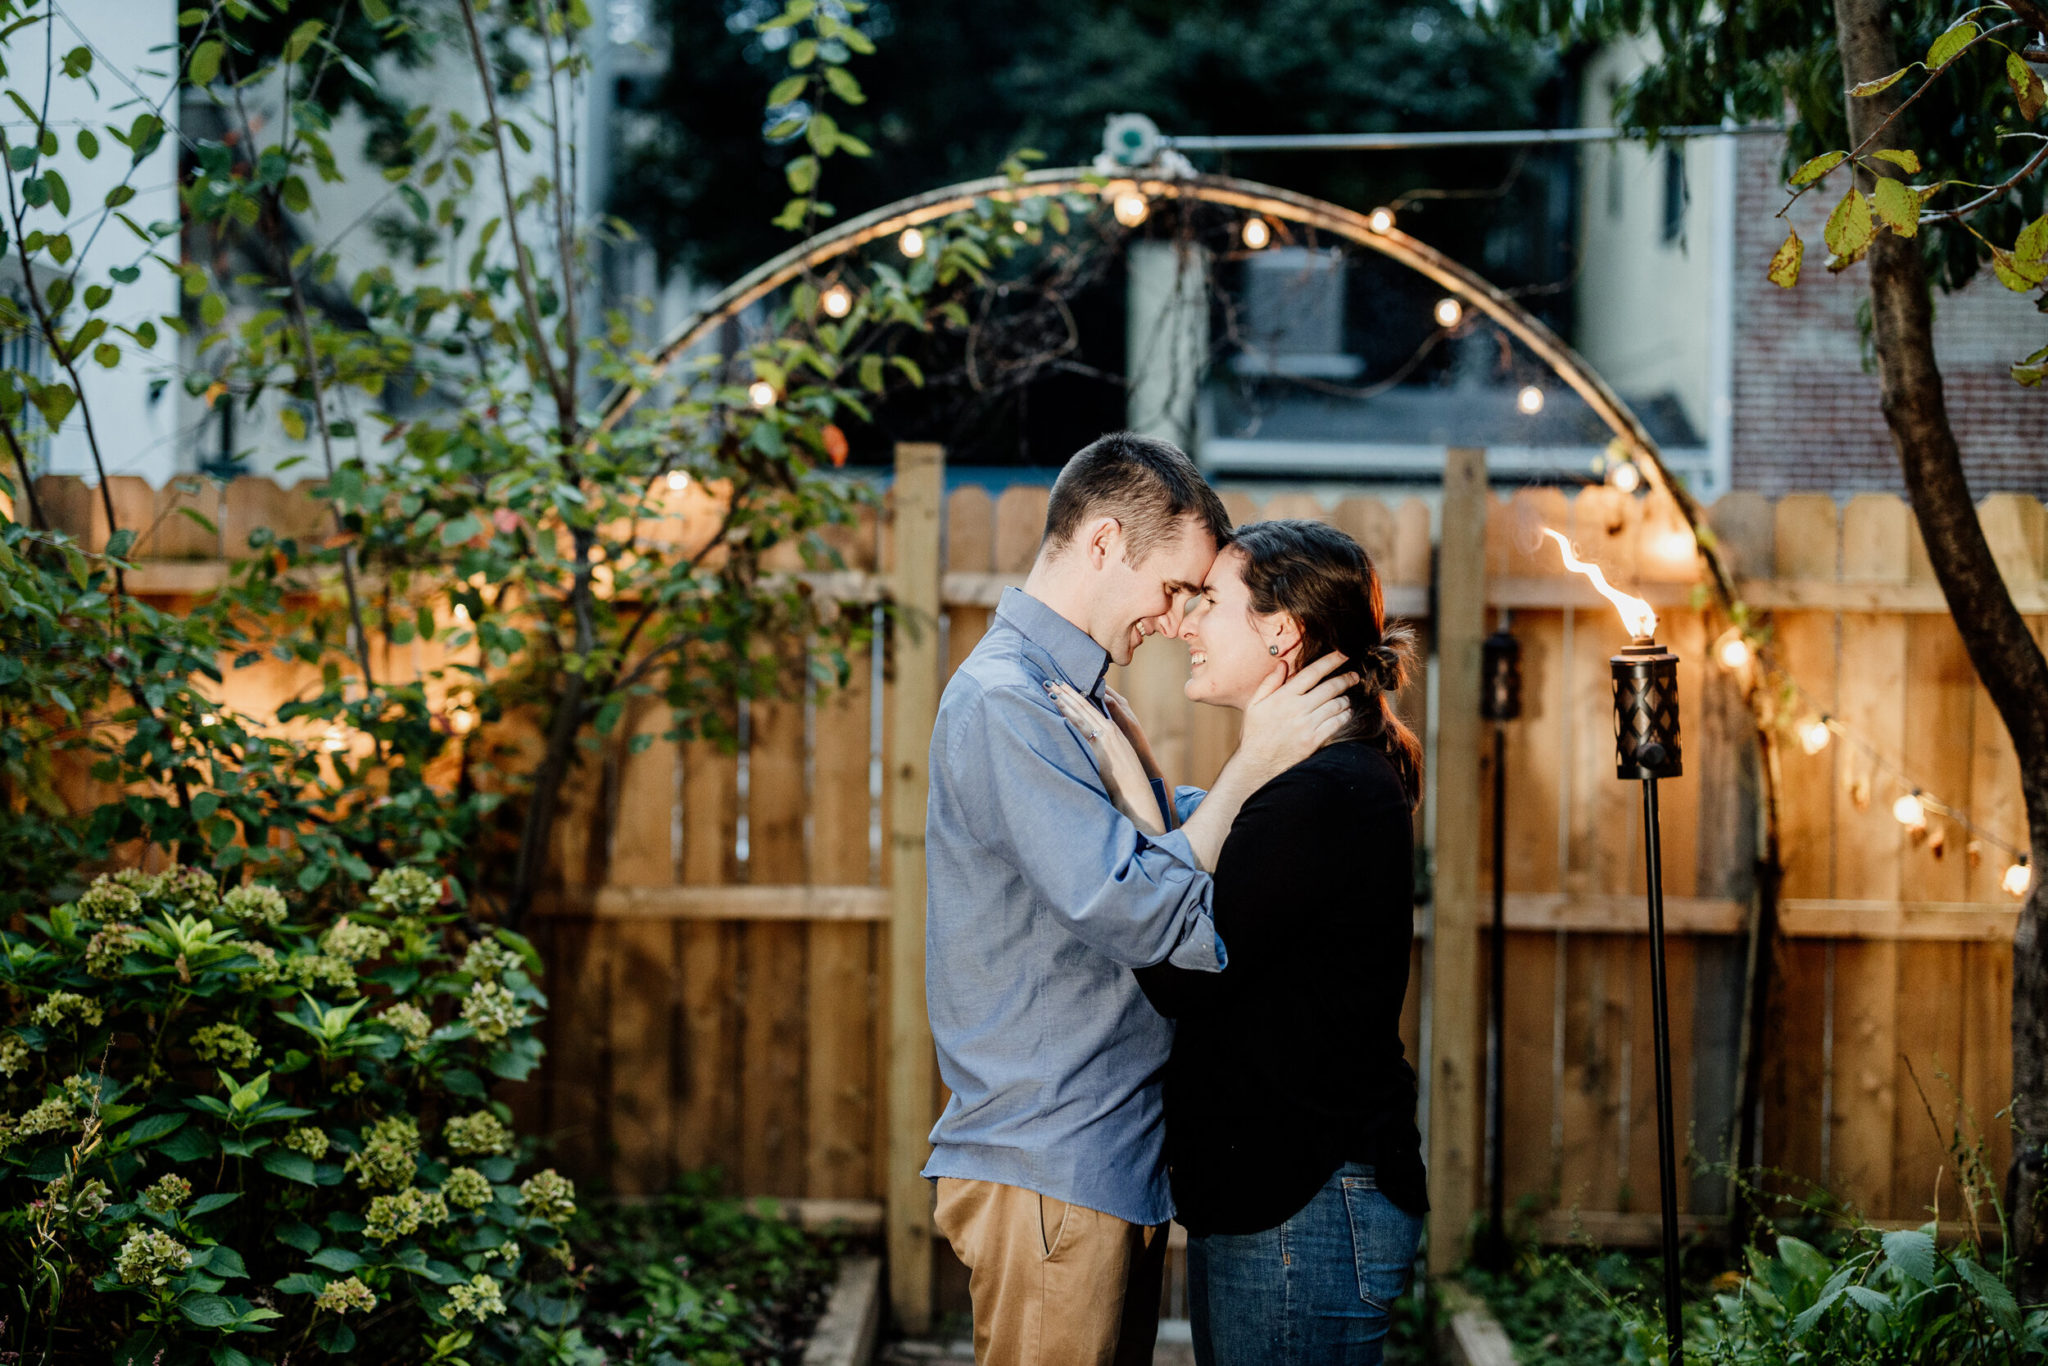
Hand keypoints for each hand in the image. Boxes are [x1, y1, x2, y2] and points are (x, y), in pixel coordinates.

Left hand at [1046, 681, 1166, 836]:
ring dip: (1066, 698)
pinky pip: (1084, 724)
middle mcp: (1110, 729)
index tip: (1062, 687)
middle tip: (1051, 680)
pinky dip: (1071, 714)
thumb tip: (1085, 748)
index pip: (1090, 709)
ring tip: (1051, 687)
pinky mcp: (1105, 742)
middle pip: (1085, 705)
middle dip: (1067, 692)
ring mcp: (1108, 734)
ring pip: (1083, 710)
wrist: (1137, 792)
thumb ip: (1098, 750)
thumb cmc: (1123, 782)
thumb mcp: (1109, 761)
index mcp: (1111, 732)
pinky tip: (1060, 706)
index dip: (1075, 698)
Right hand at [1233, 653, 1356, 787]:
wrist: (1257, 764)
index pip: (1312, 672)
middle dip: (1346, 678)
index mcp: (1283, 696)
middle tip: (1354, 675)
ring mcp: (1307, 725)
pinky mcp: (1314, 740)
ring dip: (1346, 698)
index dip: (1331, 661)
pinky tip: (1345, 713)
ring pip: (1336, 705)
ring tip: (1347, 696)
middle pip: (1330, 687)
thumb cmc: (1255, 733)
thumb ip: (1269, 682)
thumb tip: (1283, 663)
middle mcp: (1298, 708)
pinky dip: (1344, 716)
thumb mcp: (1254, 705)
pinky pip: (1336, 723)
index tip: (1343, 654)